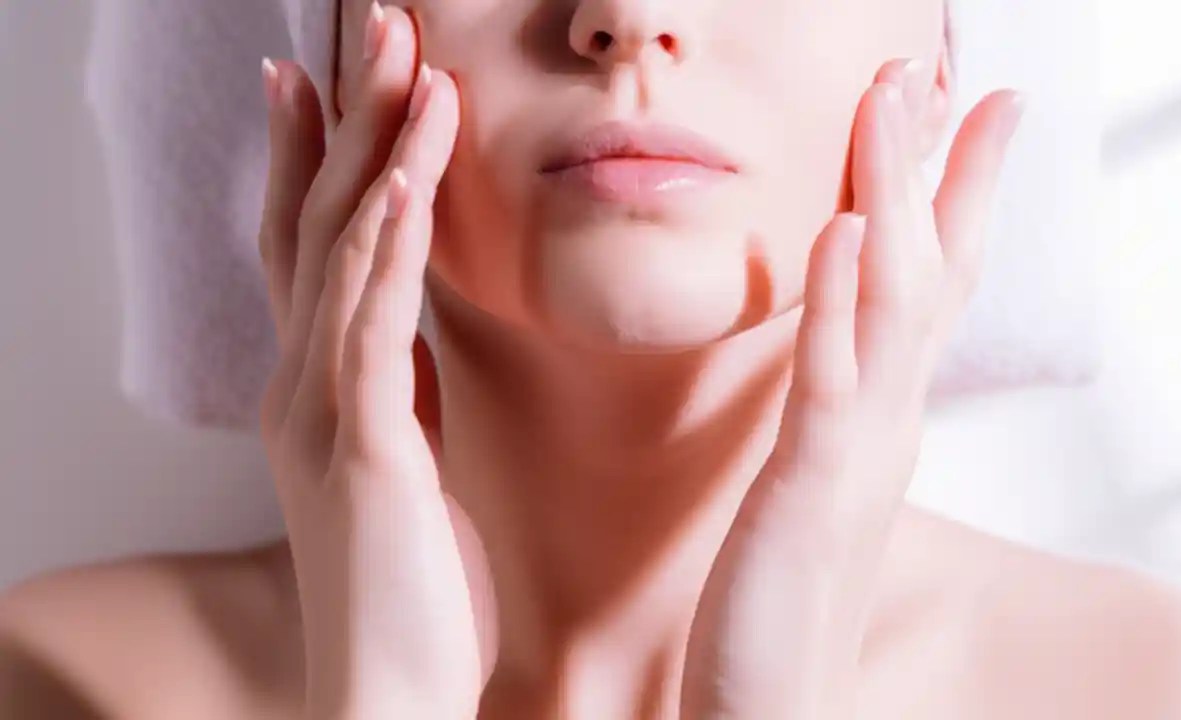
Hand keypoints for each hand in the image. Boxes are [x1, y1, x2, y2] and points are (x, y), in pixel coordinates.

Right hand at [255, 6, 487, 717]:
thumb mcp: (398, 466)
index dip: (306, 157)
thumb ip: (393, 395)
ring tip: (401, 62)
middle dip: (342, 119)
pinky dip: (387, 244)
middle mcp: (302, 387)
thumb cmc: (405, 589)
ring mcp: (323, 414)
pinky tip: (405, 177)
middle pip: (316, 226)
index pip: (304, 249)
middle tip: (369, 26)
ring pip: (341, 254)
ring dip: (373, 151)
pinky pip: (374, 325)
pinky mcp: (365, 448)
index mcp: (314, 390)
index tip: (314, 75)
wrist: (385, 695)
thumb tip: (410, 338)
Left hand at [680, 59, 1025, 718]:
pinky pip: (833, 381)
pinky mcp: (814, 490)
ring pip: (893, 302)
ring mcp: (859, 453)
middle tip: (942, 71)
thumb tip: (838, 357)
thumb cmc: (783, 599)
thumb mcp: (816, 484)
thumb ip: (831, 415)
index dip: (955, 196)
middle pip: (928, 272)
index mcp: (881, 417)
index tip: (968, 111)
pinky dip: (845, 301)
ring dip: (895, 194)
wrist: (772, 709)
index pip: (929, 286)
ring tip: (895, 101)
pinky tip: (849, 228)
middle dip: (937, 166)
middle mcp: (887, 423)